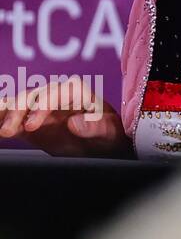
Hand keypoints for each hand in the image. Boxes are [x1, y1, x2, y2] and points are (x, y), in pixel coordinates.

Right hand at [0, 78, 131, 157]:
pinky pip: (13, 120)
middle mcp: (56, 96)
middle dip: (18, 111)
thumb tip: (73, 122)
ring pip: (19, 106)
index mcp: (77, 92)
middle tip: (9, 131)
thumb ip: (94, 126)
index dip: (41, 107)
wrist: (105, 146)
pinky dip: (0, 120)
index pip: (55, 93)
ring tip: (0, 130)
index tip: (31, 125)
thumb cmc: (111, 134)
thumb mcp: (110, 132)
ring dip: (6, 114)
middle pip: (32, 96)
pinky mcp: (31, 125)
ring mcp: (41, 110)